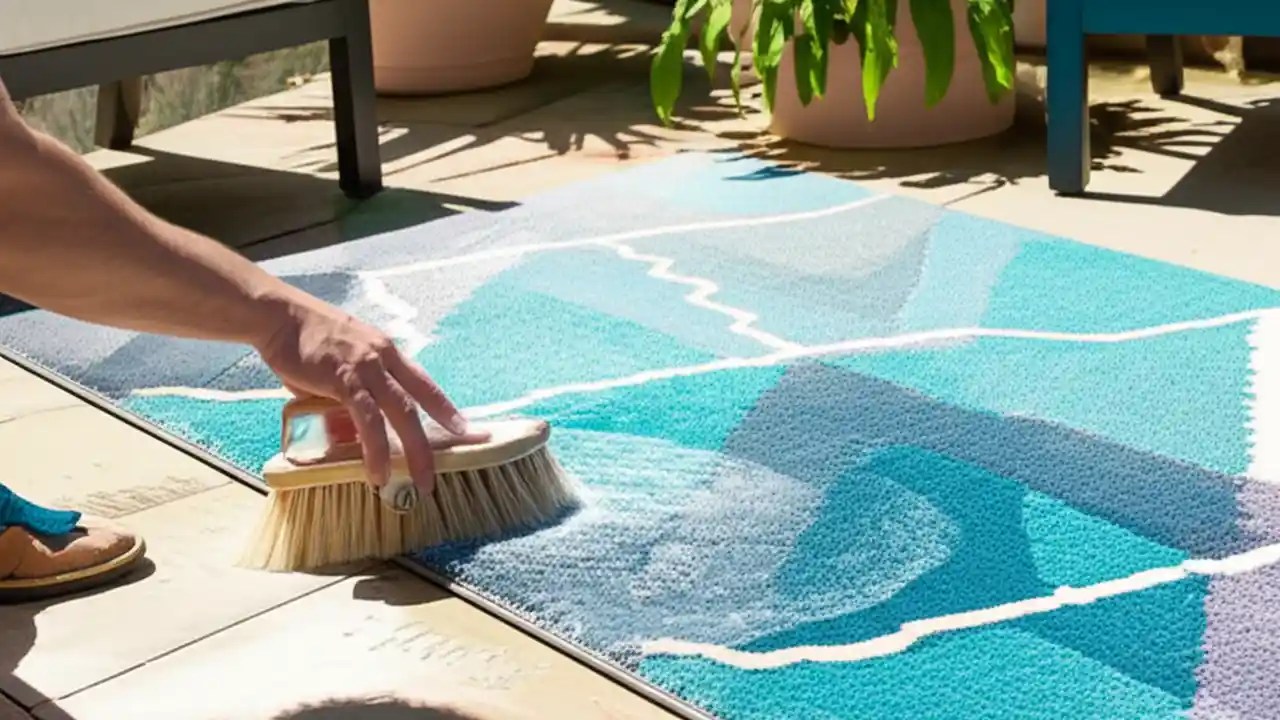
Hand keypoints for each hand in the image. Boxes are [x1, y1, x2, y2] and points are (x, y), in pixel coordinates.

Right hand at [254, 295, 488, 493]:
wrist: (277, 316)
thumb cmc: (303, 339)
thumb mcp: (340, 361)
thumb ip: (349, 390)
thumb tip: (348, 422)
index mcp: (385, 352)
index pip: (424, 382)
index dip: (444, 407)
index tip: (463, 428)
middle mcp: (383, 358)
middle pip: (419, 404)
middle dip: (434, 439)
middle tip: (441, 469)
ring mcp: (366, 368)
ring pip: (401, 413)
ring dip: (413, 451)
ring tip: (418, 481)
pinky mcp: (344, 380)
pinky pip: (368, 420)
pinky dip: (376, 448)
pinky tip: (378, 470)